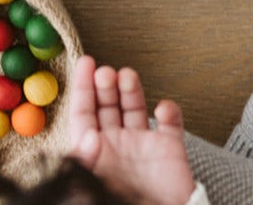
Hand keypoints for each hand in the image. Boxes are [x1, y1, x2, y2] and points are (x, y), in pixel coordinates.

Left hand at [68, 55, 195, 204]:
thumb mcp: (93, 189)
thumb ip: (84, 167)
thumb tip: (86, 139)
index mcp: (95, 156)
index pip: (84, 116)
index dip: (83, 88)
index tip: (85, 63)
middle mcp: (118, 146)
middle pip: (108, 106)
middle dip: (105, 85)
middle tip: (105, 72)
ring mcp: (143, 146)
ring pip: (134, 107)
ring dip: (131, 89)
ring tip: (126, 76)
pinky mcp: (169, 150)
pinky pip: (170, 123)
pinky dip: (169, 111)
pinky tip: (163, 108)